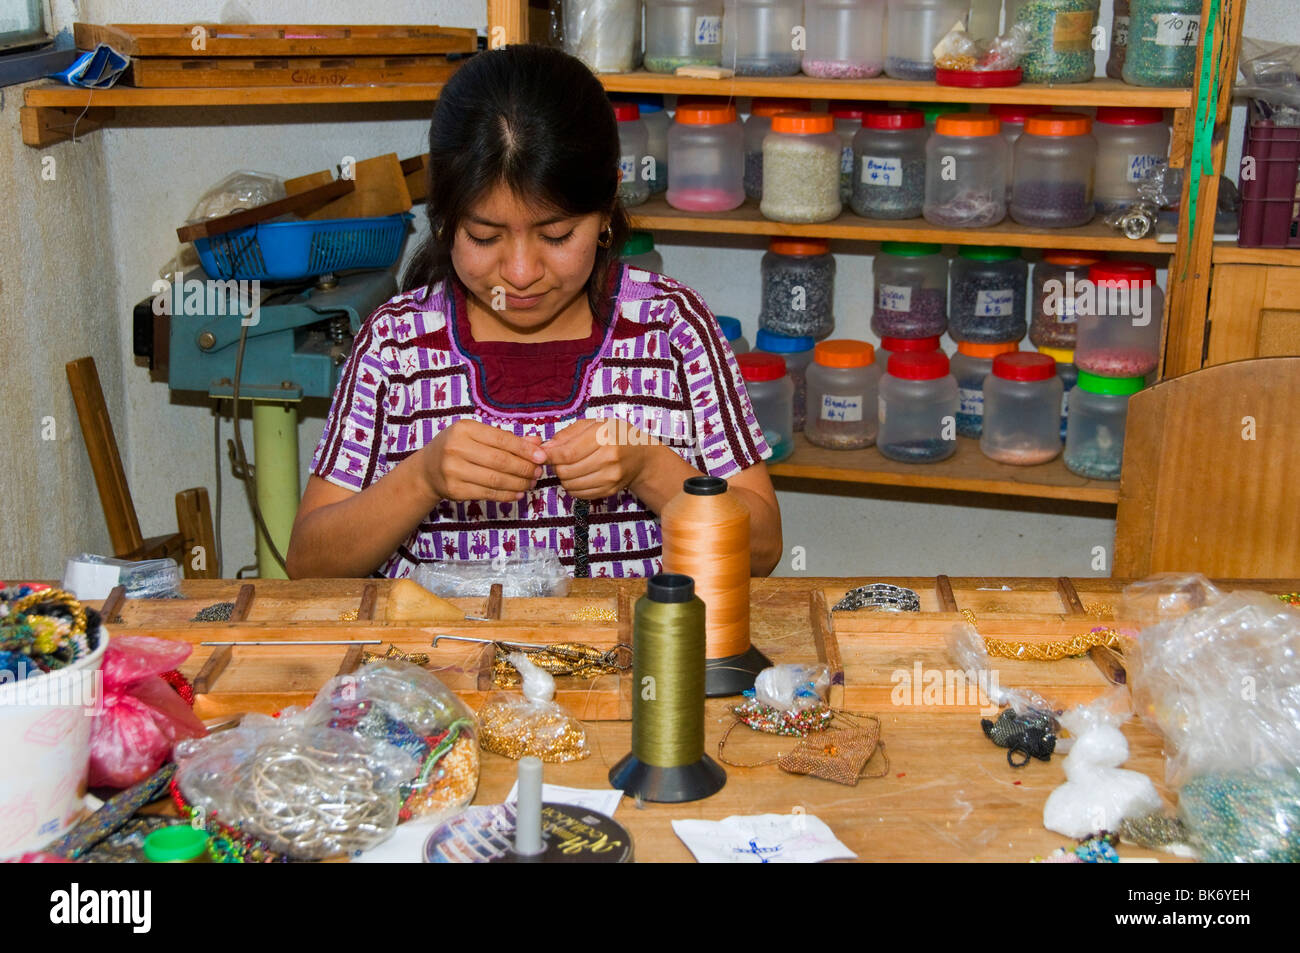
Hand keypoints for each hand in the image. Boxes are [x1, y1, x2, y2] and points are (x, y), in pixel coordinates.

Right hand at [421, 420, 545, 503]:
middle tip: (537, 473)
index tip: (541, 457)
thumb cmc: (458, 447)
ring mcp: (453, 470)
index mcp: (464, 429)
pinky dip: (506, 495)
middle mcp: (456, 448)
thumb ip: (507, 439)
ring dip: (518, 484)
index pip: (502, 440)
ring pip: (496, 480)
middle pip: (500, 461)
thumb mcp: (477, 435)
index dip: (525, 450)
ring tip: (530, 483)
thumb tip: (537, 442)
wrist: (427, 470)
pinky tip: (517, 493)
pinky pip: (487, 494)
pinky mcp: (455, 490)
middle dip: (524, 468)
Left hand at [541, 417, 651, 499]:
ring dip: (564, 477)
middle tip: (559, 460)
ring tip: (570, 467)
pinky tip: (579, 476)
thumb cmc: (614, 435)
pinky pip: (579, 494)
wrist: (641, 456)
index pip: (567, 453)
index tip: (542, 455)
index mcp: (604, 436)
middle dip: (556, 466)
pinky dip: (573, 487)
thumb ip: (567, 435)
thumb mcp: (593, 425)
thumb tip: (545, 449)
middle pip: (566, 471)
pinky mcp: (610, 491)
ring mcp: (611, 477)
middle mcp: (609, 458)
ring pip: (570, 484)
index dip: (550, 456)